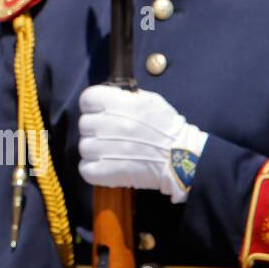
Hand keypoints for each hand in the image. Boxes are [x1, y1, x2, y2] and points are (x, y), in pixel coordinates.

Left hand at [77, 84, 207, 203]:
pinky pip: (85, 169)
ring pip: (84, 147)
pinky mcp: (107, 171)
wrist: (184, 159)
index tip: (100, 112)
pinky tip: (108, 166)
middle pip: (84, 124)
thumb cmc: (168, 130)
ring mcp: (107, 149)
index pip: (87, 98)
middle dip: (96, 130)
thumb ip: (126, 97)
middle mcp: (111, 125)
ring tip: (113, 152)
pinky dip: (94, 169)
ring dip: (96, 150)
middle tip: (112, 135)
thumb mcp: (150, 102)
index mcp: (120, 104)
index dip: (93, 105)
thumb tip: (110, 95)